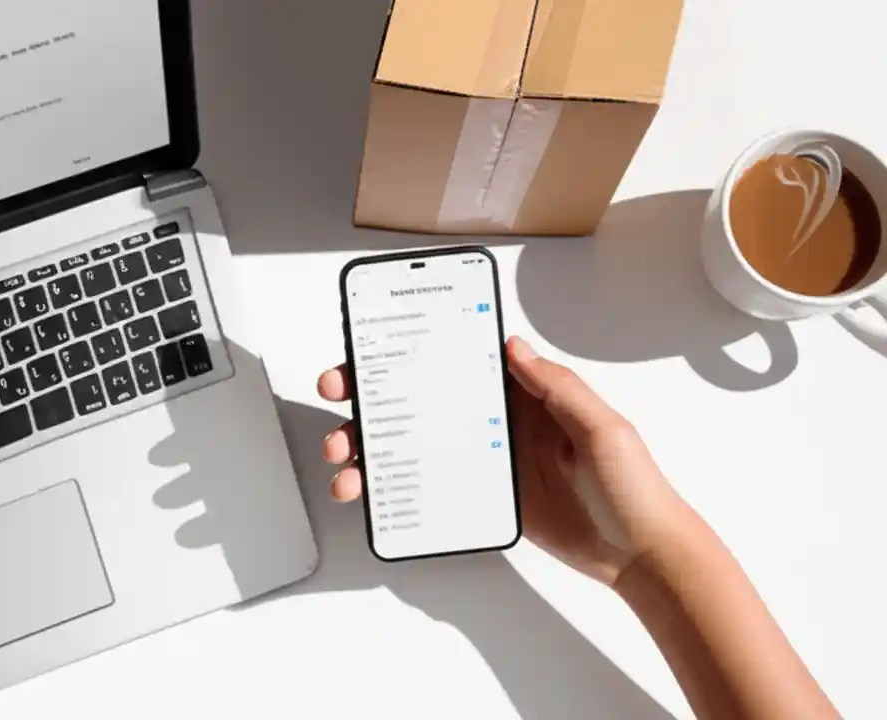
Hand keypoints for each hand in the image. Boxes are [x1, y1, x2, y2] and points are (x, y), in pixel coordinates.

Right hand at [317, 336, 689, 585]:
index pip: (458, 360)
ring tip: (344, 460)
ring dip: (370, 446)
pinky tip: (369, 490)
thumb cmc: (633, 487)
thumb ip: (558, 388)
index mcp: (525, 394)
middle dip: (371, 394)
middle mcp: (497, 421)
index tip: (372, 345)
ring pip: (412, 444)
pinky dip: (391, 487)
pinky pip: (426, 484)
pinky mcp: (481, 496)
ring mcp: (485, 459)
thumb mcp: (603, 429)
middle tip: (339, 395)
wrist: (639, 554)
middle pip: (420, 398)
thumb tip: (513, 346)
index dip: (411, 349)